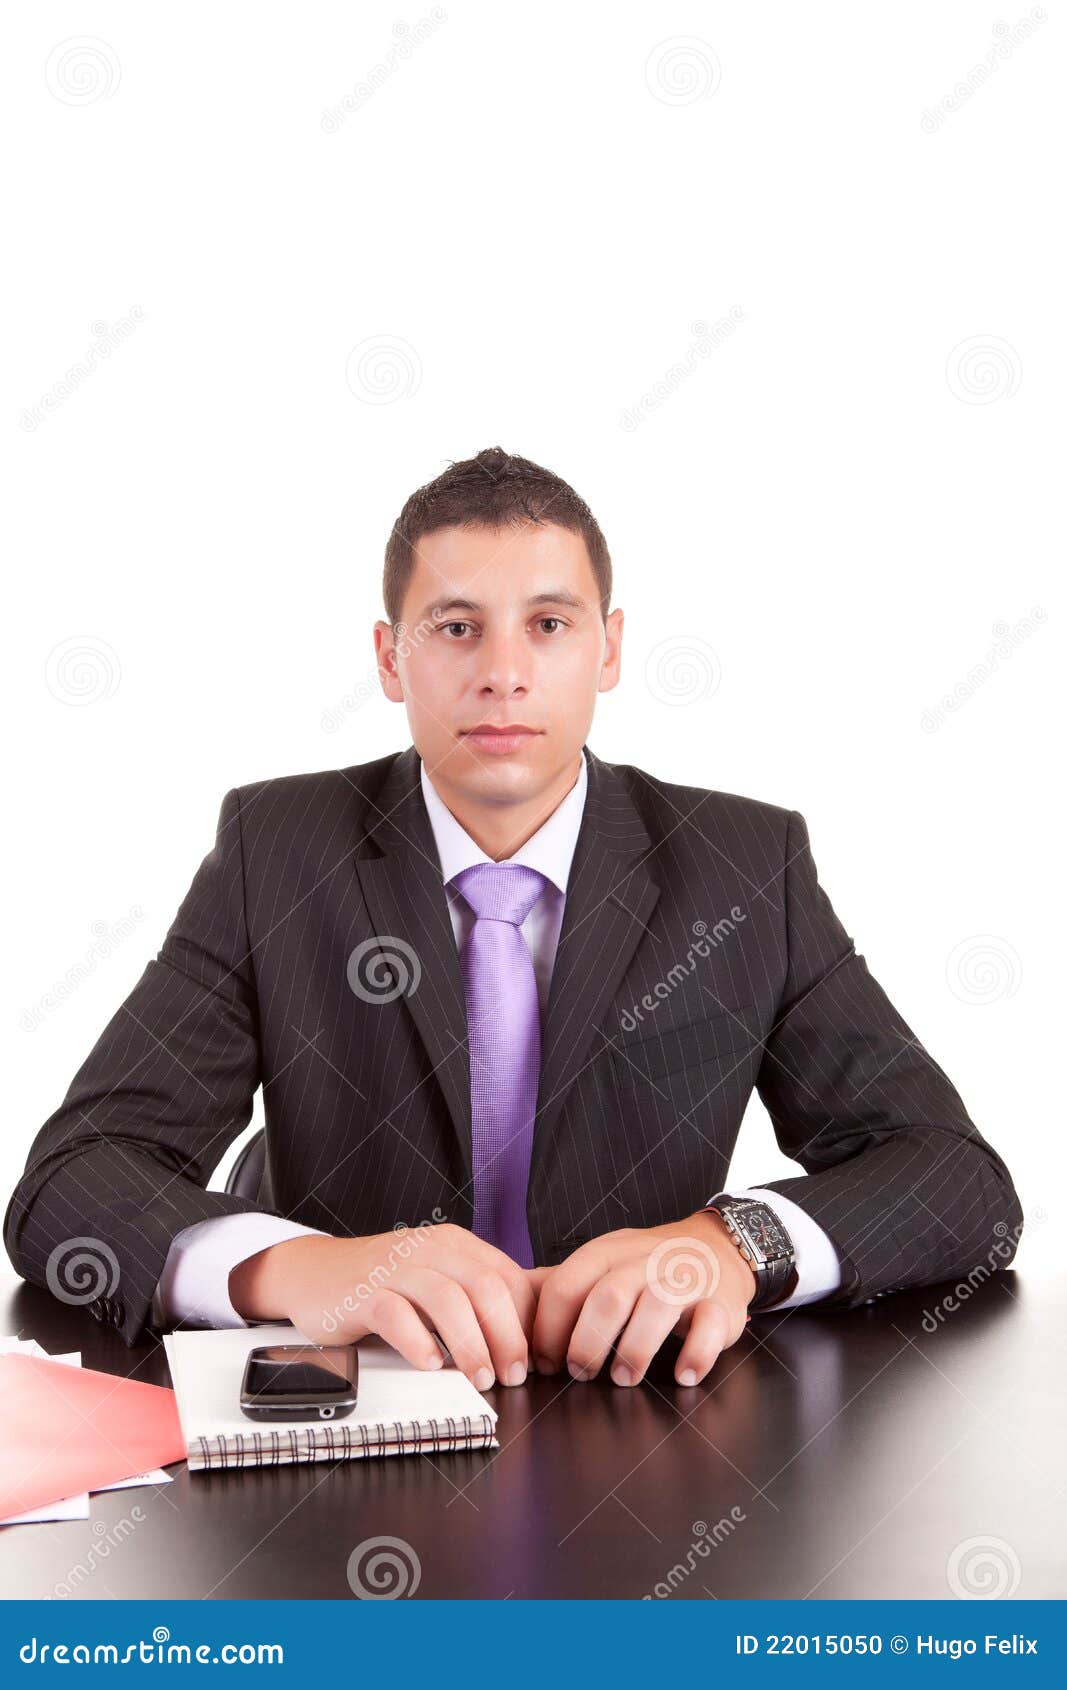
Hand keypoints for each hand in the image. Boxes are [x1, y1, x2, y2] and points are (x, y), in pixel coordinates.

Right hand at [228, 1223, 534, 1390]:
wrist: (315, 1273)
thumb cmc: (385, 1284)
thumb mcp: (436, 1279)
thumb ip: (474, 1298)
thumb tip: (528, 1337)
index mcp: (454, 1244)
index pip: (508, 1277)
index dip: (526, 1322)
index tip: (532, 1360)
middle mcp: (429, 1248)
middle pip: (484, 1287)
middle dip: (506, 1336)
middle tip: (512, 1375)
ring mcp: (394, 1268)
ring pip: (446, 1299)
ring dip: (470, 1344)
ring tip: (480, 1378)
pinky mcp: (363, 1292)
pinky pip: (396, 1314)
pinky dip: (419, 1342)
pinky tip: (430, 1364)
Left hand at [529, 1210, 755, 1387]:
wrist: (717, 1246)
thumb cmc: (647, 1267)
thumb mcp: (603, 1264)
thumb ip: (561, 1286)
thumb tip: (507, 1314)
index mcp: (607, 1253)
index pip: (566, 1285)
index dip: (547, 1330)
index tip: (543, 1363)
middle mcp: (644, 1261)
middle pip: (609, 1297)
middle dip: (587, 1342)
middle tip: (581, 1374)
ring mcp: (685, 1279)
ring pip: (657, 1307)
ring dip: (635, 1349)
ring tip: (625, 1378)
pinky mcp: (720, 1303)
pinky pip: (709, 1326)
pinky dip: (695, 1355)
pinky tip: (683, 1375)